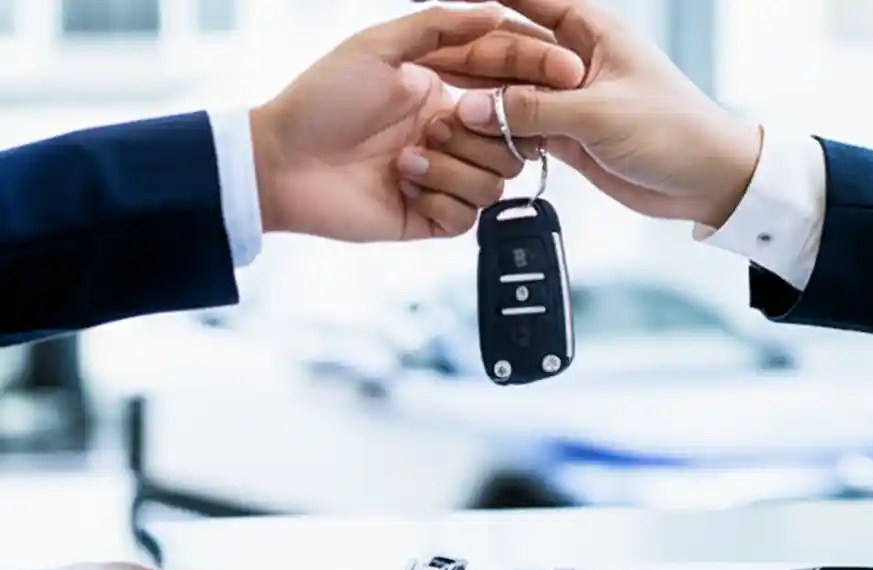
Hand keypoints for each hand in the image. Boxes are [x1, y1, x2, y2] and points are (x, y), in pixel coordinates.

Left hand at [252, 3, 585, 240]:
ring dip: (451, 169)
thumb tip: (494, 9)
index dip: (537, 78)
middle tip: (436, 125)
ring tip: (405, 158)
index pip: (510, 87)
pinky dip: (438, 199)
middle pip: (514, 143)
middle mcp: (450, 137)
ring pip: (495, 182)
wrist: (281, 162)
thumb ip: (440, 25)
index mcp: (445, 93)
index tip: (564, 72)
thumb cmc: (319, 101)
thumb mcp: (379, 47)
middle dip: (480, 135)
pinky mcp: (430, 218)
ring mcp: (442, 180)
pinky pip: (468, 216)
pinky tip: (402, 184)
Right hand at [435, 0, 762, 227]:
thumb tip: (476, 107)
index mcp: (592, 31)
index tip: (450, 2)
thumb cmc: (676, 132)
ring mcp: (571, 99)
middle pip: (511, 47)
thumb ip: (534, 110)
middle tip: (426, 60)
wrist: (709, 182)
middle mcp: (577, 60)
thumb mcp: (600, 114)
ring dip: (481, 95)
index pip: (531, 0)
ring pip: (512, 90)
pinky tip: (469, 131)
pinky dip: (499, 130)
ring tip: (437, 97)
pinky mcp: (570, 135)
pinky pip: (522, 125)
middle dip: (471, 52)